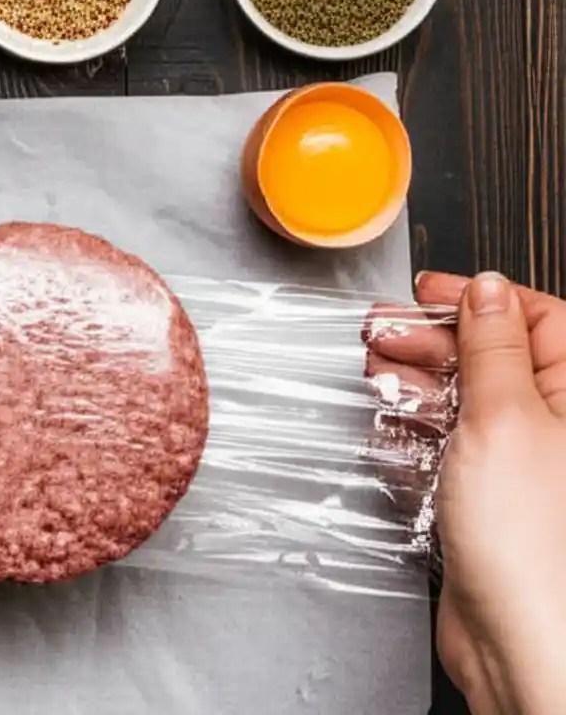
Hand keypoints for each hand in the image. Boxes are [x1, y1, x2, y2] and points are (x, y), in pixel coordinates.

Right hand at [371, 271, 565, 713]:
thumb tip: (488, 290)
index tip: (426, 290)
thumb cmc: (531, 539)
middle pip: (495, 357)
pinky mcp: (490, 499)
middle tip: (381, 333)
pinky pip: (450, 450)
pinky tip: (392, 427)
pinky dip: (417, 435)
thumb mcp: (505, 416)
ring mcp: (525, 463)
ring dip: (418, 385)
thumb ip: (493, 346)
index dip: (478, 300)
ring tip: (377, 376)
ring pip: (467, 402)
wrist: (520, 636)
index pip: (537, 318)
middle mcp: (559, 426)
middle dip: (435, 341)